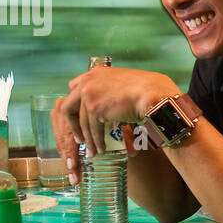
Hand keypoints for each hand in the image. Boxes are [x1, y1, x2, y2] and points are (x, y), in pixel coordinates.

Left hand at [52, 67, 179, 182]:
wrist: (153, 93)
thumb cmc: (147, 89)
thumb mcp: (123, 83)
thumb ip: (110, 90)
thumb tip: (107, 106)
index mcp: (95, 72)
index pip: (75, 87)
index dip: (76, 105)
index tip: (80, 118)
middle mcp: (88, 80)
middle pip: (69, 105)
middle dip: (73, 124)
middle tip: (79, 137)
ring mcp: (89, 94)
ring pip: (82, 122)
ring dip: (88, 138)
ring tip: (93, 150)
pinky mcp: (94, 108)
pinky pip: (92, 129)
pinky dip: (96, 141)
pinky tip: (101, 148)